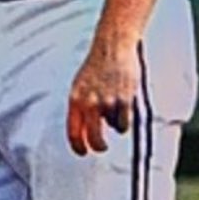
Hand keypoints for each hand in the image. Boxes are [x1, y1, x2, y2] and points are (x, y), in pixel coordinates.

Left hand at [67, 39, 138, 155]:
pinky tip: (124, 106)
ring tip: (115, 103)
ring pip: (113, 128)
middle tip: (101, 147)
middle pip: (94, 138)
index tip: (83, 151)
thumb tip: (83, 133)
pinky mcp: (124, 100)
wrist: (112, 47)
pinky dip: (125, 120)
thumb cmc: (96, 67)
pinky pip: (125, 123)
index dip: (78, 146)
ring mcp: (108, 102)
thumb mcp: (80, 86)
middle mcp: (90, 103)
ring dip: (115, 122)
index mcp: (75, 99)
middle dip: (98, 146)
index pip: (73, 132)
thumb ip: (80, 109)